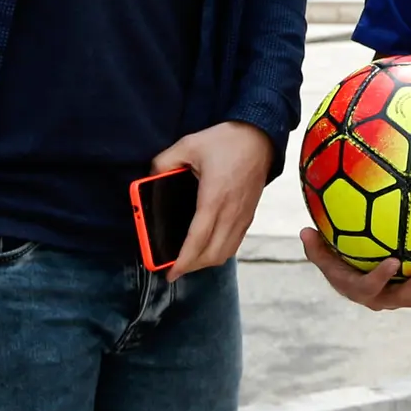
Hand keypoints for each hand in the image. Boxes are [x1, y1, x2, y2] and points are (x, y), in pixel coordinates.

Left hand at [156, 121, 272, 279]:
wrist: (260, 137)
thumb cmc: (226, 141)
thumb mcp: (189, 144)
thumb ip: (164, 162)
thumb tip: (149, 179)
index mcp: (214, 197)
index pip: (197, 240)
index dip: (183, 261)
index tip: (170, 272)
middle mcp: (231, 211)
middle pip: (212, 254)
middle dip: (192, 267)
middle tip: (174, 269)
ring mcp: (243, 216)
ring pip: (225, 253)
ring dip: (206, 263)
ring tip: (189, 262)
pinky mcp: (249, 215)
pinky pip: (234, 243)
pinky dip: (219, 253)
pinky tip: (207, 249)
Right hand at [300, 228, 410, 310]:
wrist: (355, 281)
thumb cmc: (339, 264)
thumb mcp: (325, 257)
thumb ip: (316, 248)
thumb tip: (303, 230)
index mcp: (360, 290)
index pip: (369, 287)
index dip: (381, 278)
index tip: (392, 262)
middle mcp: (382, 299)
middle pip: (403, 297)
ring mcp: (401, 298)